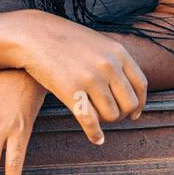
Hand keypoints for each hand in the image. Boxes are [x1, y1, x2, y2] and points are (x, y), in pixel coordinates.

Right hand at [5, 9, 148, 144]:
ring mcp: (90, 79)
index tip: (134, 113)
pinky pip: (91, 122)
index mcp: (118, 52)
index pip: (140, 85)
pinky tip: (96, 139)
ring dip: (105, 122)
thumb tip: (128, 85)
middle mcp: (108, 66)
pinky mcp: (72, 92)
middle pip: (129, 104)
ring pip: (111, 115)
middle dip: (122, 115)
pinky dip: (95, 134)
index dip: (139, 103)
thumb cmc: (64, 39)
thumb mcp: (97, 42)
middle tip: (112, 117)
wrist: (33, 35)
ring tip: (97, 120)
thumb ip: (114, 60)